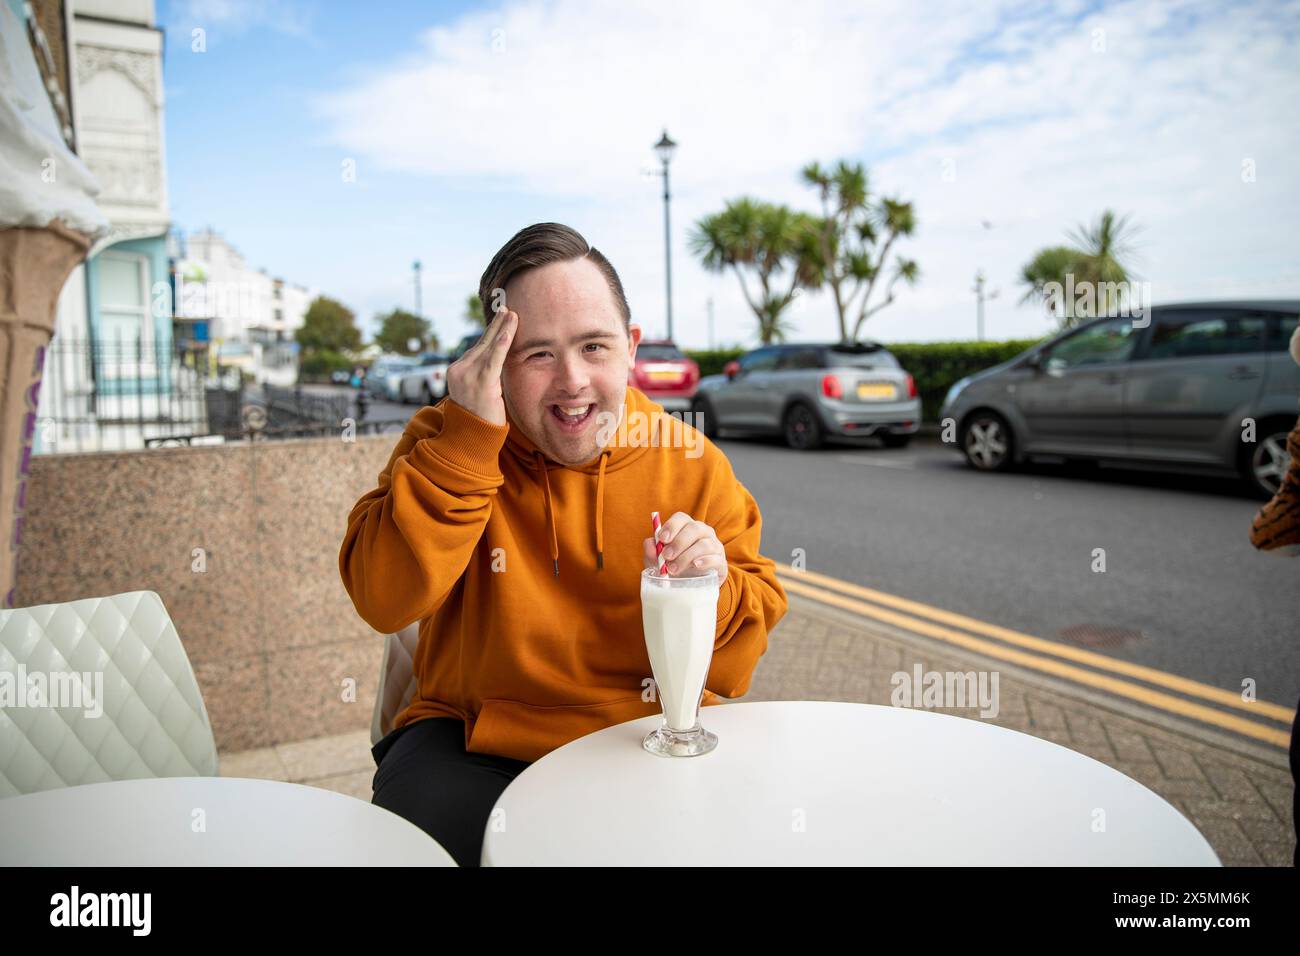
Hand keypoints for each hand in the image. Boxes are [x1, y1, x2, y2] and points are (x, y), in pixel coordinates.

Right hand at [446, 308, 515, 425]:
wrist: (471, 439)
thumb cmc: (480, 417)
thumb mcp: (479, 391)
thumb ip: (485, 374)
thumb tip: (498, 359)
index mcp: (457, 370)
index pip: (478, 348)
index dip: (491, 333)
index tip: (501, 318)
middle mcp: (459, 370)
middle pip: (482, 343)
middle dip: (496, 325)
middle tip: (507, 308)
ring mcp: (467, 376)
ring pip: (488, 347)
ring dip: (503, 329)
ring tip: (513, 314)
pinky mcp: (480, 383)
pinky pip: (493, 359)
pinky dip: (502, 344)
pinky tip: (509, 331)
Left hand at [642, 511, 727, 579]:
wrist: (691, 586)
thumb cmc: (674, 566)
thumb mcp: (659, 561)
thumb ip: (652, 552)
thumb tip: (650, 545)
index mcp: (687, 527)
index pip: (681, 518)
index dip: (672, 526)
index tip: (662, 539)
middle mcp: (703, 532)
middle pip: (694, 529)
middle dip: (678, 543)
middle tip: (666, 557)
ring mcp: (714, 546)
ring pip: (704, 544)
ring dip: (686, 556)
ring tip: (673, 569)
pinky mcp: (721, 562)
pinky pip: (716, 558)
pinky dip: (705, 561)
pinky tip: (695, 566)